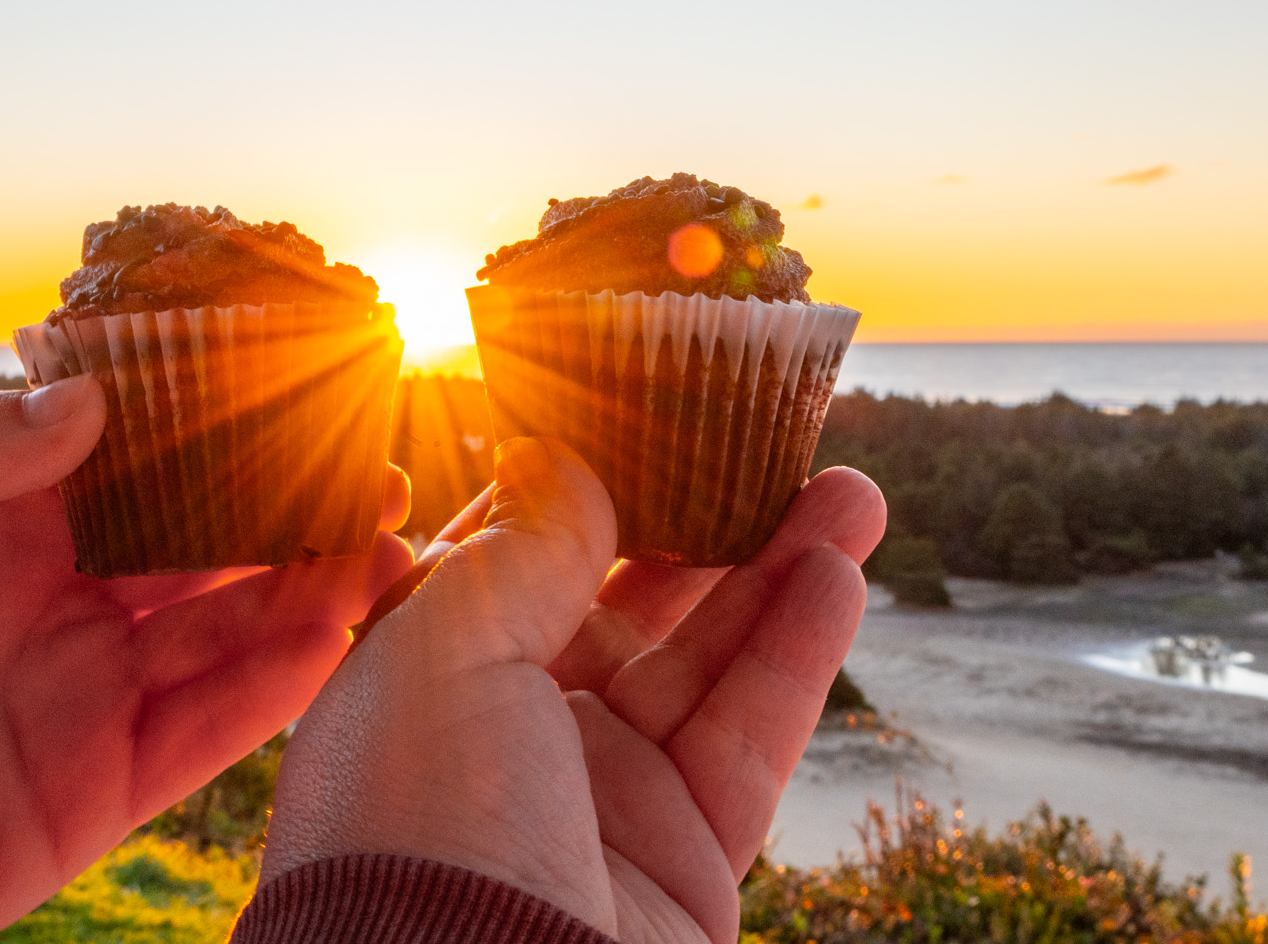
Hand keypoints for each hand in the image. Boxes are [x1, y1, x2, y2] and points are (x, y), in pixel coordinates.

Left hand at [0, 379, 412, 941]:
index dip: (218, 427)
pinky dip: (279, 686)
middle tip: (380, 475)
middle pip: (212, 543)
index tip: (296, 391)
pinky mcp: (110, 781)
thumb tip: (88, 401)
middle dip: (298, 508)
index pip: (140, 459)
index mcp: (9, 527)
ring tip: (391, 552)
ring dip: (314, 592)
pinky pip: (213, 727)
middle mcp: (71, 599)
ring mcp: (96, 691)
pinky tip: (335, 639)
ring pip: (233, 630)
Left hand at [262, 438, 884, 942]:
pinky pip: (748, 733)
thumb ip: (521, 550)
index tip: (646, 411)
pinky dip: (794, 654)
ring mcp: (602, 797)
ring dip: (775, 569)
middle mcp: (510, 733)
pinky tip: (837, 573)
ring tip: (852, 487)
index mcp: (420, 679)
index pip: (512, 556)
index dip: (581, 482)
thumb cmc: (415, 833)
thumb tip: (560, 458)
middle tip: (773, 442)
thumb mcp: (443, 653)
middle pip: (623, 598)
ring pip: (704, 658)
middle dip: (699, 518)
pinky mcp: (685, 857)